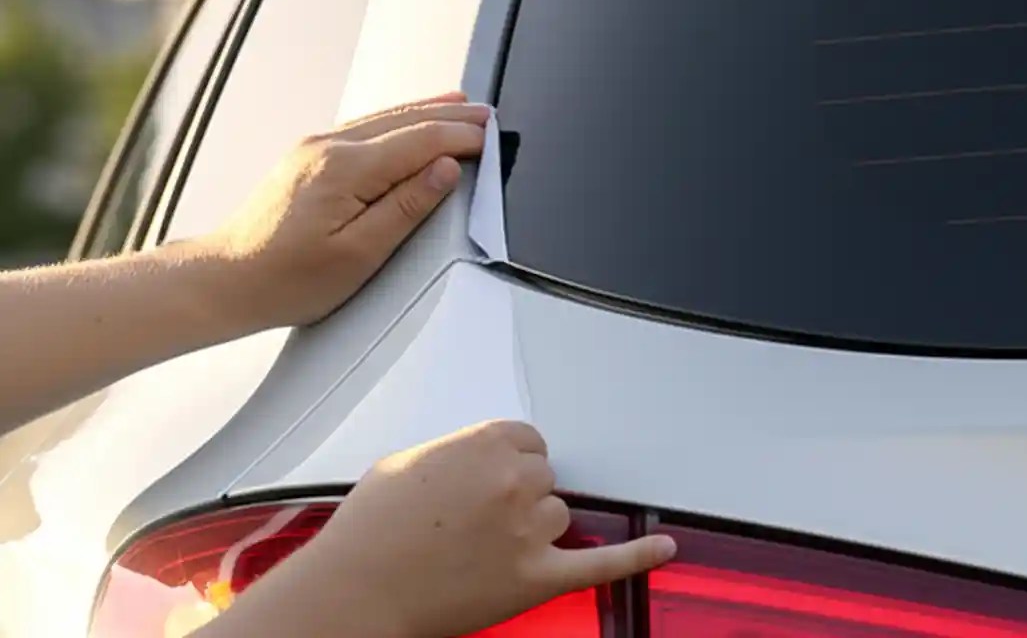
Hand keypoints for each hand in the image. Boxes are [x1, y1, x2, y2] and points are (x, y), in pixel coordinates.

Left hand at [200, 91, 488, 327]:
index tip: (490, 139)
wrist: (228, 278)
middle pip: (405, 119)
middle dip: (451, 115)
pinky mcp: (310, 157)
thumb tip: (444, 172)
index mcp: (344, 169)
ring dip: (427, 111)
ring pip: (385, 118)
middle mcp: (328, 147)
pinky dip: (399, 121)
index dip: (460, 138)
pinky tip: (411, 121)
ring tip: (461, 106)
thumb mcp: (359, 254)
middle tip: (487, 116)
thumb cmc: (286, 278)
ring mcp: (315, 148)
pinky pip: (366, 127)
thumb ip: (406, 207)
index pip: (420, 140)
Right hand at [205, 421, 676, 637]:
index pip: (531, 441)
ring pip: (557, 517)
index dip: (510, 465)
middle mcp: (516, 479)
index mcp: (487, 442)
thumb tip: (482, 461)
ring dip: (530, 530)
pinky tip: (664, 547)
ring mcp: (530, 529)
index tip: (492, 481)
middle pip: (544, 479)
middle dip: (516, 497)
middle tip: (473, 523)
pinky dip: (637, 557)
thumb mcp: (409, 462)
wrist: (356, 591)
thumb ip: (459, 453)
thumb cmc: (370, 529)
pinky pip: (601, 562)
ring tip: (480, 550)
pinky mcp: (538, 576)